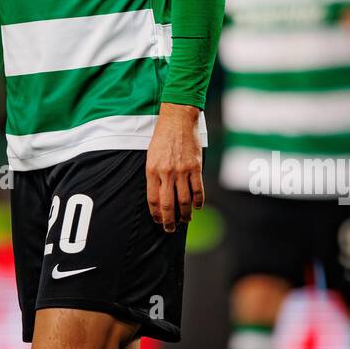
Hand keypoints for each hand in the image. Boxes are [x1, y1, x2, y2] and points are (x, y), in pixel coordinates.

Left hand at [145, 102, 203, 232]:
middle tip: (170, 229)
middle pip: (168, 205)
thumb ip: (154, 175)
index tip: (158, 221)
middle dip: (169, 221)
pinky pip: (198, 190)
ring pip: (184, 201)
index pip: (153, 200)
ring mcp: (182, 171)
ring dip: (185, 215)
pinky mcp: (195, 167)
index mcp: (152, 170)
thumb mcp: (151, 155)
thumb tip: (159, 195)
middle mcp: (166, 173)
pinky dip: (198, 202)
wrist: (178, 119)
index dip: (156, 214)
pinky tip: (197, 206)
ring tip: (185, 220)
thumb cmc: (163, 137)